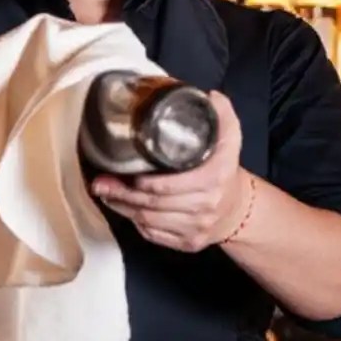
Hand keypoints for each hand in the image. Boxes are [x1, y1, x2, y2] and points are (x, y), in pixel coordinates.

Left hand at [90, 91, 250, 252]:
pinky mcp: (188, 243)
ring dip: (123, 208)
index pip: (169, 185)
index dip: (141, 181)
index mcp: (213, 178)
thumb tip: (210, 96)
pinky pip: (154, 235)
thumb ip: (222, 115)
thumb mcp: (229, 139)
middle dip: (122, 194)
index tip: (124, 170)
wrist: (238, 209)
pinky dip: (135, 223)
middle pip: (153, 203)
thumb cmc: (225, 171)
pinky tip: (125, 210)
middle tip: (102, 182)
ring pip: (149, 220)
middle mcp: (205, 205)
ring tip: (106, 193)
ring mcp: (196, 227)